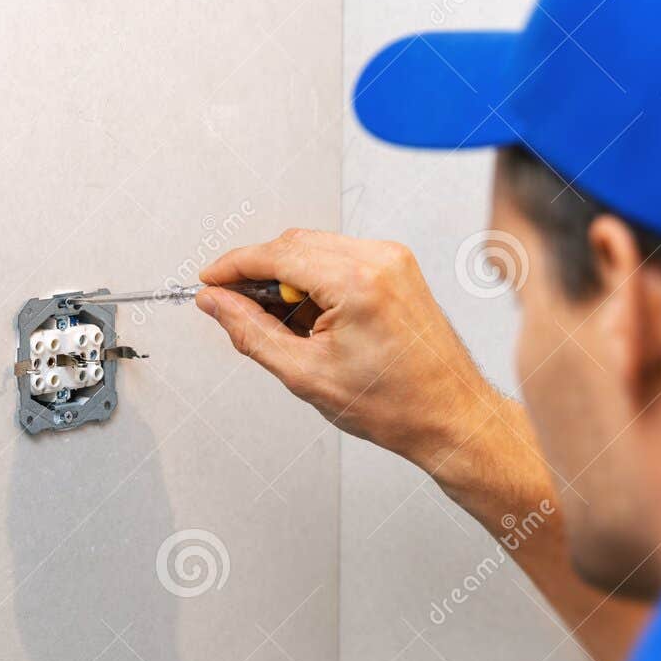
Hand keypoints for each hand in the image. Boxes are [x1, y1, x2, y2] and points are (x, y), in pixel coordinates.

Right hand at [196, 229, 501, 468]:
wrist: (451, 416)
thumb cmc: (397, 405)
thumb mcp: (306, 374)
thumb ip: (251, 332)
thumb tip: (217, 303)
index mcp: (358, 282)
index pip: (276, 254)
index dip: (233, 267)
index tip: (209, 282)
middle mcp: (380, 259)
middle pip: (294, 244)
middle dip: (259, 274)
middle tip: (236, 310)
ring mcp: (393, 259)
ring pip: (315, 248)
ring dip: (288, 279)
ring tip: (288, 329)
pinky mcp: (399, 267)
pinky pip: (340, 258)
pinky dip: (317, 281)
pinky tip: (314, 320)